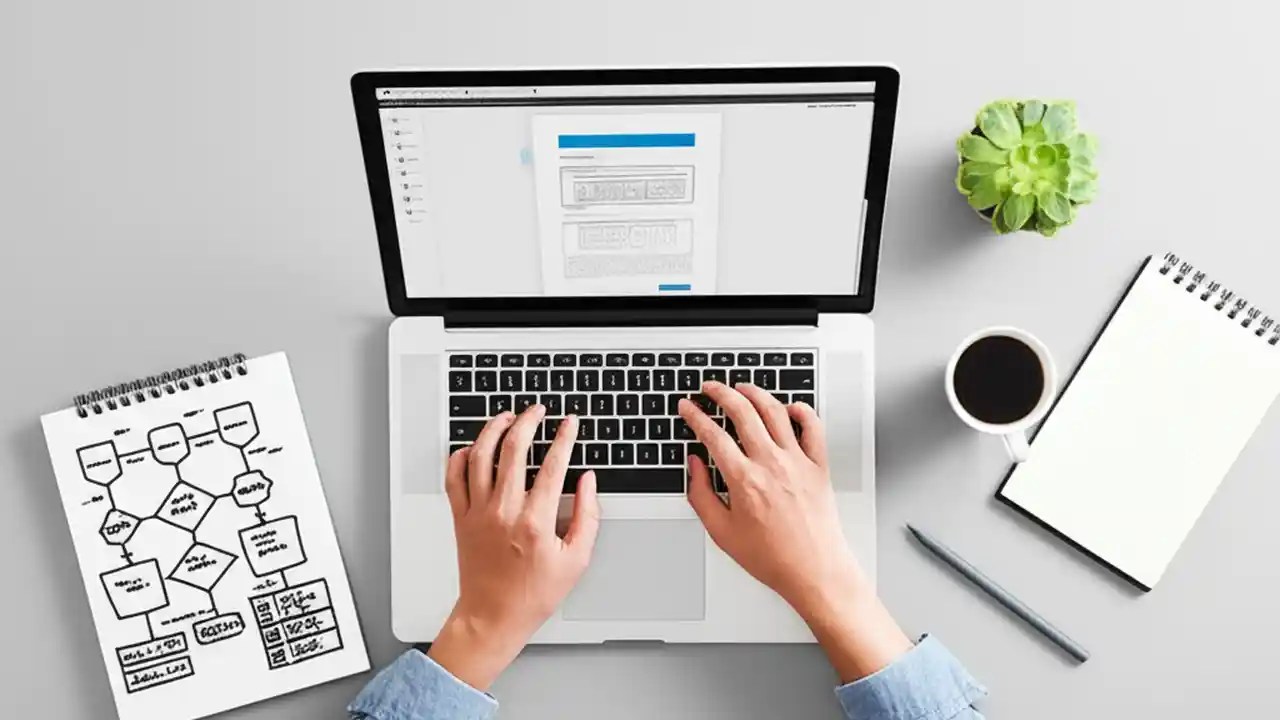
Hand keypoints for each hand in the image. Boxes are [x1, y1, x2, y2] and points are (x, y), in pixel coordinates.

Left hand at [427, 407, 599, 690]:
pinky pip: (453, 477)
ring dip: (494, 429)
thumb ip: (588, 517)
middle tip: (538, 411)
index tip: (570, 423)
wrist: (493, 616)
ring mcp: (478, 512)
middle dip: (528, 421)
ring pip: (480, 456)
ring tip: (507, 416)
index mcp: (535, 521)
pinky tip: (472, 447)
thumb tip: (588, 481)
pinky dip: (460, 456)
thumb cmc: (534, 593)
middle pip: (514, 449)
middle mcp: (504, 511)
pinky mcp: (461, 518)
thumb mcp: (576, 560)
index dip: (564, 438)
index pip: (554, 465)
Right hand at [679, 382, 910, 681]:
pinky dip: (801, 410)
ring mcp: (797, 462)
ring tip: (742, 388)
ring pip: (775, 411)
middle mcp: (771, 464)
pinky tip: (789, 407)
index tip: (688, 407)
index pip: (713, 434)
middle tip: (710, 388)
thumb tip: (693, 465)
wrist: (814, 571)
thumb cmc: (771, 558)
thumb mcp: (721, 532)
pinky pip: (812, 426)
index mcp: (744, 480)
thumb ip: (701, 495)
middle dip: (721, 393)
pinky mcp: (818, 466)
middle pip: (742, 412)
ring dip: (755, 393)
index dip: (695, 415)